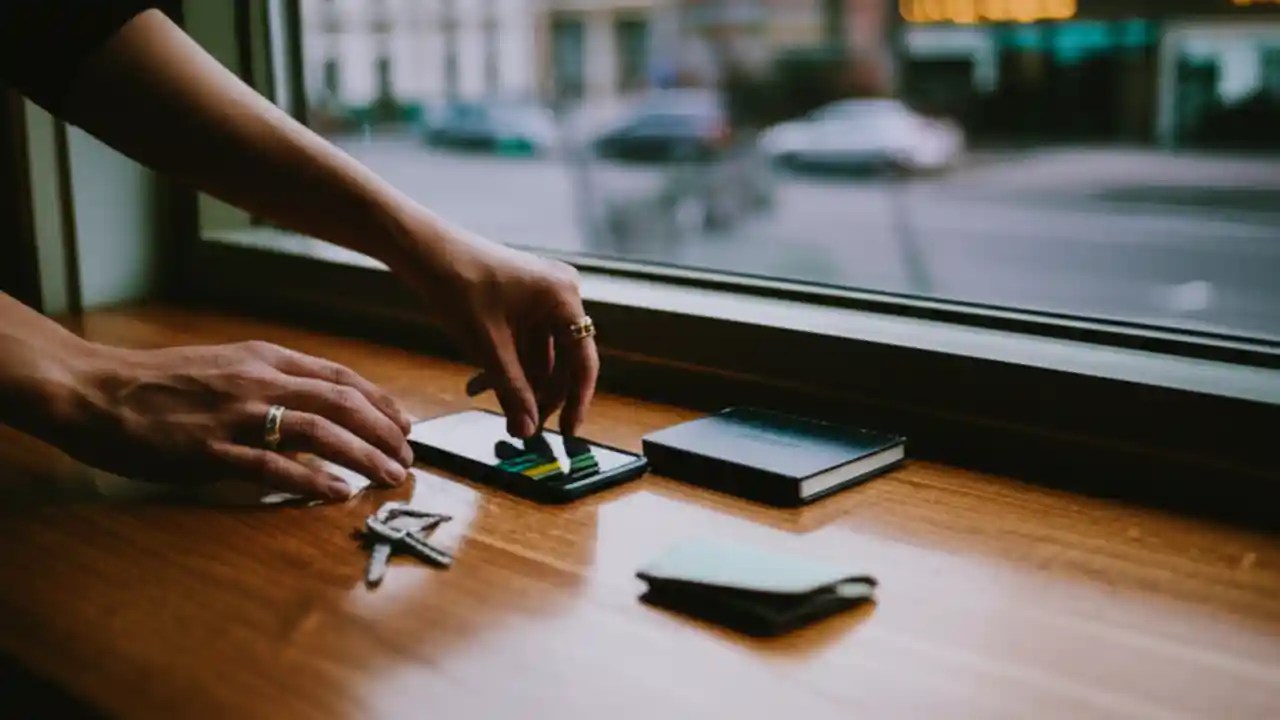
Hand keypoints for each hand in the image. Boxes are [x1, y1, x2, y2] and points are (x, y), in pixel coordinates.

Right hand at [51, 340, 413, 498]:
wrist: (95, 390)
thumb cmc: (159, 383)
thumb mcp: (224, 364)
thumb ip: (269, 379)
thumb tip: (315, 403)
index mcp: (264, 358)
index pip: (339, 377)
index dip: (379, 401)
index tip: (404, 423)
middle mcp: (258, 380)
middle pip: (342, 403)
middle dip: (384, 431)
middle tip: (409, 457)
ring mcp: (236, 415)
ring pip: (319, 431)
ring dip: (363, 455)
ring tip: (392, 476)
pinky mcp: (211, 450)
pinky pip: (273, 465)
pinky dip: (311, 479)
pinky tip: (339, 492)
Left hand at [392, 215, 598, 438]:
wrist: (421, 249)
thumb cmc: (457, 283)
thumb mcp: (487, 346)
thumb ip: (512, 389)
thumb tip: (528, 430)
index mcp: (564, 298)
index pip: (582, 361)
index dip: (577, 401)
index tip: (567, 434)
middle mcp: (561, 295)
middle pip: (562, 361)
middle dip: (540, 395)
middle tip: (523, 428)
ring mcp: (541, 297)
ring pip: (539, 356)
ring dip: (517, 383)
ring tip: (496, 410)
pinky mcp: (522, 301)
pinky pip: (523, 343)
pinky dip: (506, 365)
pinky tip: (480, 385)